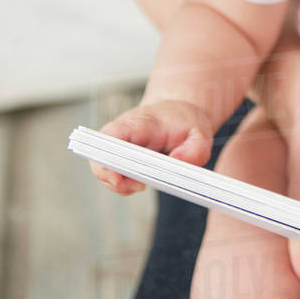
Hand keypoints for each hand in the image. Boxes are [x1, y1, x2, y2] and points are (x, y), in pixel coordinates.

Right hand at [91, 99, 213, 194]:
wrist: (177, 113)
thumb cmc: (185, 122)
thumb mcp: (200, 134)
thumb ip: (194, 151)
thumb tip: (176, 165)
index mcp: (139, 123)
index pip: (111, 137)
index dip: (108, 159)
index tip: (120, 178)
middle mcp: (120, 132)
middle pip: (99, 158)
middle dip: (114, 179)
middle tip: (140, 185)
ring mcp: (116, 144)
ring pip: (103, 170)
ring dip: (121, 184)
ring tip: (144, 183)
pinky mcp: (117, 156)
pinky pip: (111, 175)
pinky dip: (124, 184)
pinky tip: (142, 181)